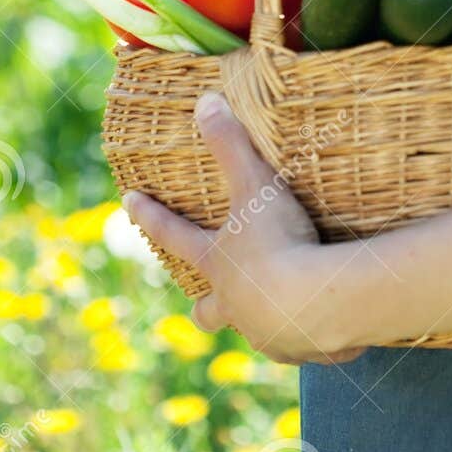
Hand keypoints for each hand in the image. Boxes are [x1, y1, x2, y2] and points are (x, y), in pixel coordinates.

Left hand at [122, 91, 368, 365]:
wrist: (319, 304)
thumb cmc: (279, 242)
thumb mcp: (255, 186)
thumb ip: (230, 144)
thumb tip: (204, 101)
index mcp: (218, 264)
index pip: (174, 235)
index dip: (151, 216)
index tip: (127, 201)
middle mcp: (234, 305)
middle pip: (208, 311)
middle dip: (207, 305)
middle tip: (211, 300)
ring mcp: (266, 333)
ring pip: (254, 330)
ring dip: (262, 319)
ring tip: (285, 307)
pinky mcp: (302, 350)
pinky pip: (299, 341)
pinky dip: (305, 332)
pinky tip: (323, 322)